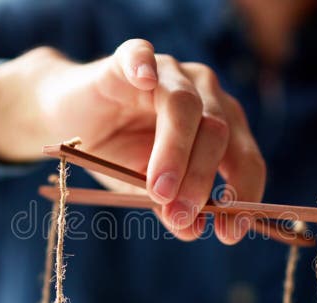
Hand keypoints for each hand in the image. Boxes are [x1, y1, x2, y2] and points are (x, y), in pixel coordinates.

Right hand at [0, 39, 265, 243]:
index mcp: (221, 126)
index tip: (229, 233)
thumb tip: (192, 230)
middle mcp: (204, 94)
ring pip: (186, 105)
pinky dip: (144, 66)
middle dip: (201, 178)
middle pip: (217, 132)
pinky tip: (143, 80)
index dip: (243, 196)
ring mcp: (169, 72)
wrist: (71, 119)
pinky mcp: (130, 58)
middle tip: (182, 215)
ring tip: (160, 190)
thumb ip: (173, 206)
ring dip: (176, 151)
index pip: (245, 159)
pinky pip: (141, 55)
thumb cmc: (119, 151)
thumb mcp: (148, 188)